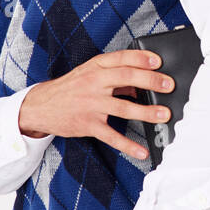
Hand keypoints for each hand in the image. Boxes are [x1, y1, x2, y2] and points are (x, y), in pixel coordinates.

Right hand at [18, 49, 176, 159]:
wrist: (40, 107)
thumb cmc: (71, 88)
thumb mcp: (89, 74)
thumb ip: (115, 76)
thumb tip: (143, 83)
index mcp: (95, 67)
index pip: (121, 58)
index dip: (141, 58)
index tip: (159, 61)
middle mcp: (93, 82)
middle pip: (126, 77)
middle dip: (151, 81)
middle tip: (169, 86)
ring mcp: (91, 104)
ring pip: (123, 107)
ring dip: (147, 112)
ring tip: (165, 115)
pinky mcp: (88, 124)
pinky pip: (111, 136)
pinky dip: (128, 146)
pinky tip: (142, 152)